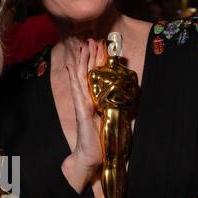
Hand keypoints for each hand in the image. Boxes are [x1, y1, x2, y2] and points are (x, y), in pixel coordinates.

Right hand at [60, 37, 103, 197]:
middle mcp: (86, 101)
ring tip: (82, 47)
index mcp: (94, 102)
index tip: (99, 48)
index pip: (95, 78)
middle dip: (89, 57)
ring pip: (81, 78)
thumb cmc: (100, 142)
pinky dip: (74, 79)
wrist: (90, 157)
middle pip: (87, 74)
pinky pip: (77, 91)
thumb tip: (126, 104)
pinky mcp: (82, 111)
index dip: (97, 63)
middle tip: (90, 40)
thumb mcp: (111, 122)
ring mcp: (82, 105)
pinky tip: (71, 68)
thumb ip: (115, 111)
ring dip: (81, 62)